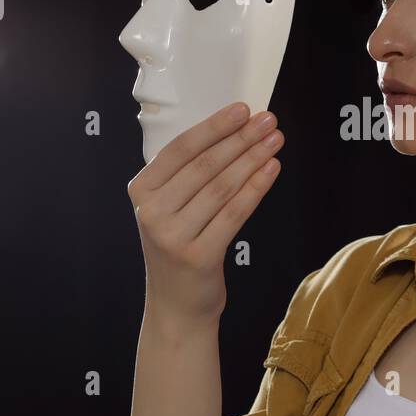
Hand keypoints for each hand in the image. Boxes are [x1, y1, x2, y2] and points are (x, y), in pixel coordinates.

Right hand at [127, 102, 283, 335]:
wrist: (176, 306)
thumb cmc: (180, 246)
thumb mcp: (170, 208)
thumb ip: (188, 175)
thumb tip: (234, 132)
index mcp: (140, 191)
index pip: (180, 149)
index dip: (214, 127)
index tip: (243, 109)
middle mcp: (151, 213)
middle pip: (205, 165)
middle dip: (241, 139)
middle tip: (268, 120)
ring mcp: (172, 236)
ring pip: (222, 187)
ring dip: (253, 159)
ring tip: (275, 141)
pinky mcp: (198, 256)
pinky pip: (234, 214)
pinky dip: (256, 188)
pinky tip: (272, 170)